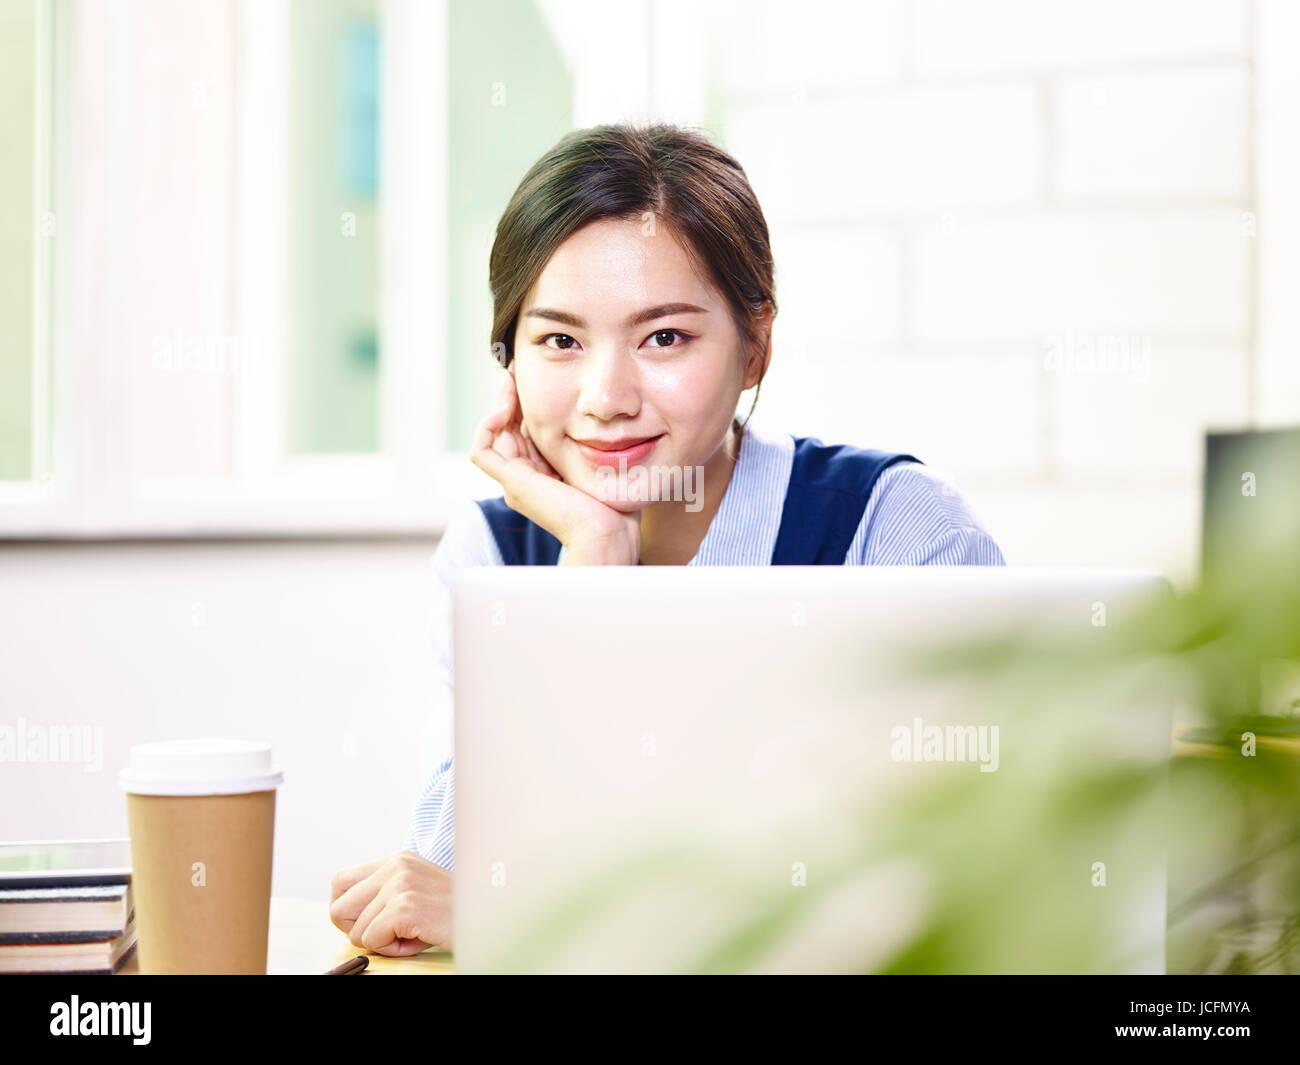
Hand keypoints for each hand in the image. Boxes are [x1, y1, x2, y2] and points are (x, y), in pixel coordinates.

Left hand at [329, 850, 452, 955]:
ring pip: (355, 929)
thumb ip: (386, 893)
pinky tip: (417, 939)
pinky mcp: (404, 907)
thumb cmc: (454, 912)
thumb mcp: (417, 891)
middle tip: (388, 933)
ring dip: (382, 942)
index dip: (346, 910)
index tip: (367, 921)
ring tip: (412, 934)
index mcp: (397, 860)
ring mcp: (400, 885)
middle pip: (338, 906)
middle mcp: (396, 866)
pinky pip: (372, 940)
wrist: (489, 917)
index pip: (340, 881)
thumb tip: (345, 913)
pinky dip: (393, 949)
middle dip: (356, 929)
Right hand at [470, 372, 639, 563]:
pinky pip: (481, 450)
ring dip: (501, 403)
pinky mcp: (512, 484)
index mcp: (543, 475)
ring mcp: (515, 483)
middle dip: (513, 397)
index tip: (536, 376)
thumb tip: (599, 415)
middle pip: (507, 429)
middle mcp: (525, 479)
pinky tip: (507, 406)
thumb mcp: (599, 461)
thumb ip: (591, 442)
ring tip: (514, 378)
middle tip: (519, 368)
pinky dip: (488, 426)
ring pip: (494, 435)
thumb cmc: (613, 503)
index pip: (525, 431)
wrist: (607, 531)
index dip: (527, 403)